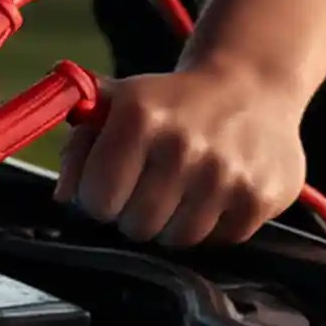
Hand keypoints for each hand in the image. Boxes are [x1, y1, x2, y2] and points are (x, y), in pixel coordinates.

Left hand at [54, 67, 306, 246]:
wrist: (251, 85)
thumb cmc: (171, 103)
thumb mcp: (118, 105)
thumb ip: (79, 146)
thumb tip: (64, 195)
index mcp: (139, 116)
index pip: (96, 199)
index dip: (98, 196)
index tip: (110, 184)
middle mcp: (183, 144)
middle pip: (134, 226)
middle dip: (134, 213)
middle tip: (149, 187)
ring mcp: (226, 173)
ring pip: (175, 239)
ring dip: (173, 221)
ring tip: (183, 187)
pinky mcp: (261, 195)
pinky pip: (218, 240)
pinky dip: (212, 224)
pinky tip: (215, 191)